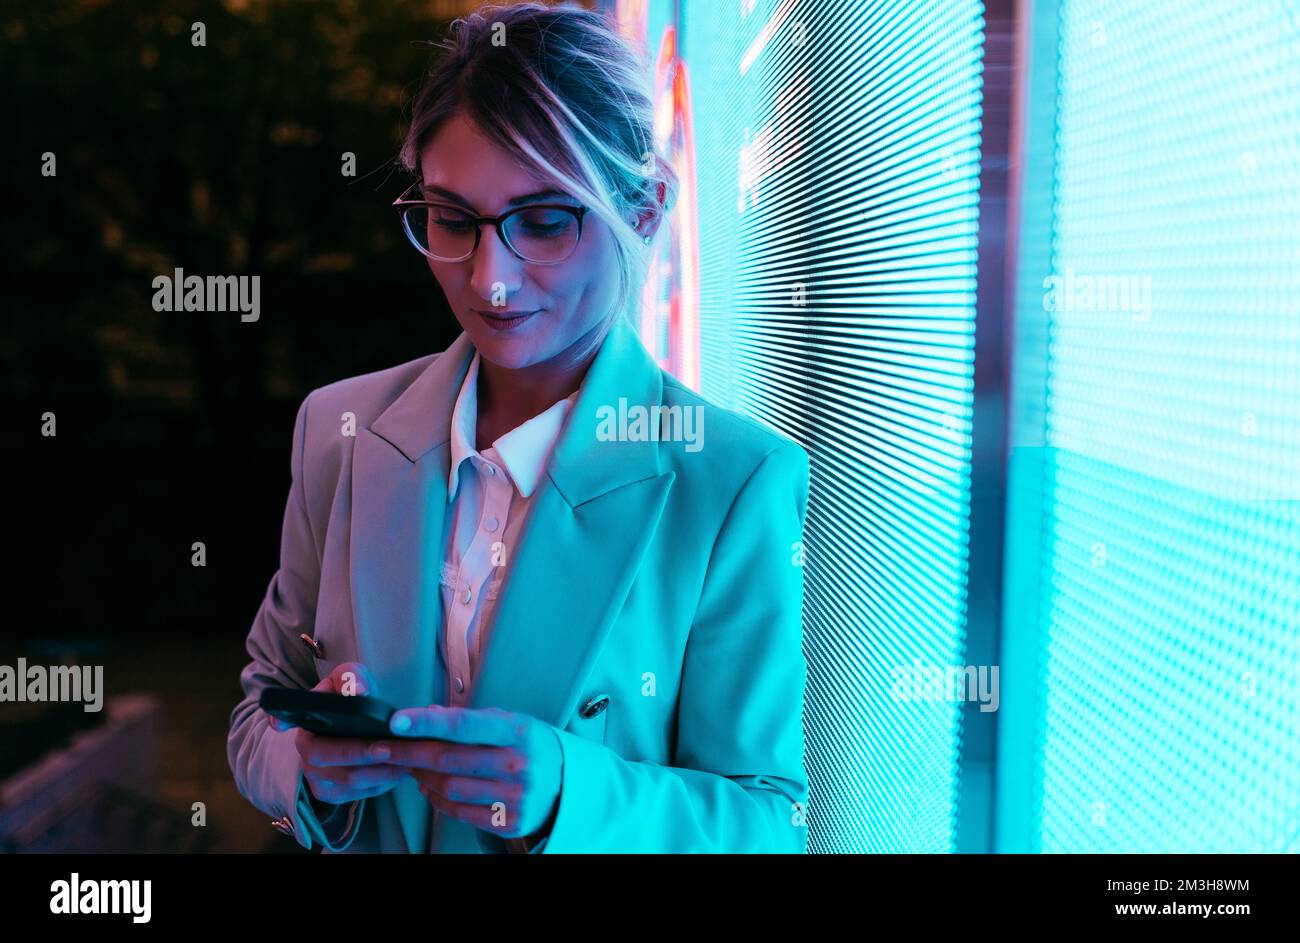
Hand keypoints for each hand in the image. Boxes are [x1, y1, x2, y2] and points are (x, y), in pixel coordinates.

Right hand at [269, 661, 410, 805]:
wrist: (356, 726)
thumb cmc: (351, 699)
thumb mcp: (349, 680)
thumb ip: (351, 678)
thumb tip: (358, 691)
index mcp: (304, 726)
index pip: (284, 722)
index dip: (283, 722)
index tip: (281, 723)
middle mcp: (305, 756)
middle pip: (329, 758)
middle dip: (361, 755)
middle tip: (389, 748)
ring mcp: (319, 780)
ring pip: (350, 781)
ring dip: (380, 771)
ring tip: (406, 758)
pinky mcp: (336, 796)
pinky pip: (361, 793)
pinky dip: (384, 782)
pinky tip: (401, 769)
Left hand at [376, 706, 562, 840]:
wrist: (568, 785)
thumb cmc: (530, 747)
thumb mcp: (510, 722)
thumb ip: (470, 719)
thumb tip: (426, 714)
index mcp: (518, 732)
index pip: (464, 725)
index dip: (427, 723)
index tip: (397, 721)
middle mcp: (517, 765)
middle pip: (448, 759)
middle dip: (409, 753)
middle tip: (385, 747)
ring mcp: (514, 797)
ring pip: (448, 787)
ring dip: (421, 777)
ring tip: (411, 767)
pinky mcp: (509, 822)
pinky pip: (458, 811)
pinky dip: (436, 799)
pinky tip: (429, 787)